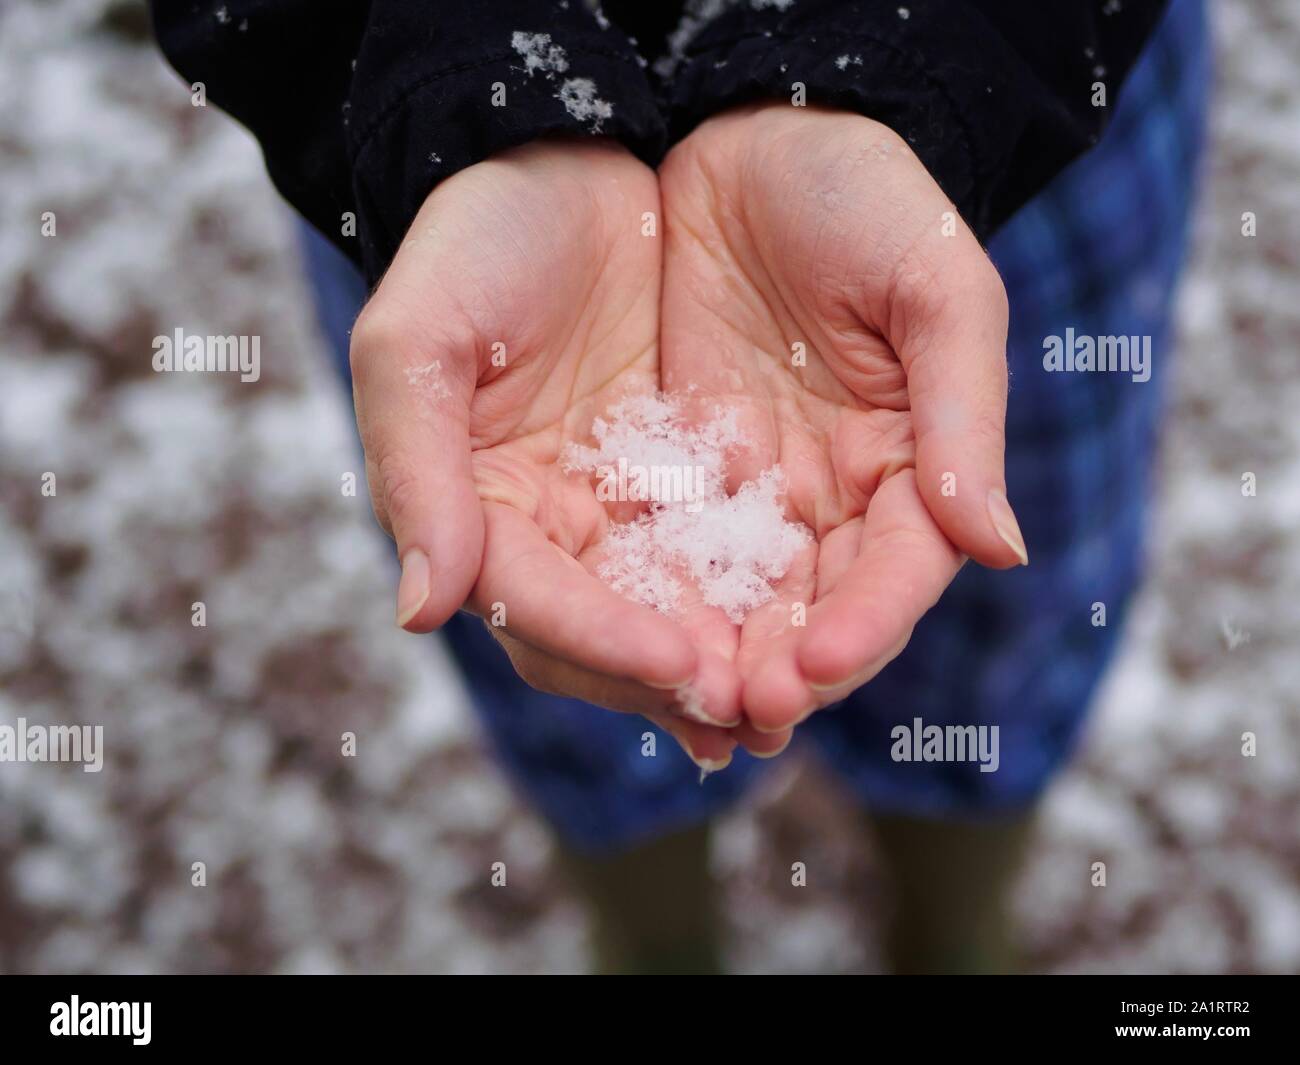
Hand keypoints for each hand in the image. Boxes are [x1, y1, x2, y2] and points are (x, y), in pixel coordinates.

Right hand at [349, 140, 738, 768]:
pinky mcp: (700, 481)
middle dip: (683, 678)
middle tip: (758, 710)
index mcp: (484, 510)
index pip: (536, 608)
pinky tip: (822, 634)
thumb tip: (419, 614)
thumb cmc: (477, 239)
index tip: (681, 663)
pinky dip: (775, 600)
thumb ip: (418, 473)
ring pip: (683, 614)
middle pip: (613, 639)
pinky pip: (740, 556)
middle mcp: (559, 533)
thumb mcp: (419, 339)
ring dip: (738, 662)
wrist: (573, 155)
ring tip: (798, 694)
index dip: (604, 641)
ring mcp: (632, 512)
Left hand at [658, 104, 1026, 740]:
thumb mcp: (933, 287)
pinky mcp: (677, 471)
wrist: (755, 134)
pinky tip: (623, 642)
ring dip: (712, 654)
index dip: (866, 621)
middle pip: (815, 608)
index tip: (817, 662)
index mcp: (908, 463)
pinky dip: (650, 601)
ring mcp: (753, 492)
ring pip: (738, 599)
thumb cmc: (864, 196)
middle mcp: (833, 497)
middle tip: (738, 708)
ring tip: (682, 701)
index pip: (898, 570)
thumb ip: (962, 415)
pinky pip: (664, 550)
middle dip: (780, 663)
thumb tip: (1001, 550)